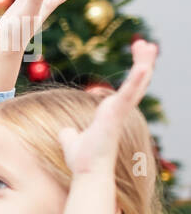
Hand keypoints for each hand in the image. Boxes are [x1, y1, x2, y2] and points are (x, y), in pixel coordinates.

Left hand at [58, 40, 156, 175]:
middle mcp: (119, 110)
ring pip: (137, 83)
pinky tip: (144, 65)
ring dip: (144, 64)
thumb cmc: (83, 159)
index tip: (134, 60)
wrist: (86, 170)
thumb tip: (65, 132)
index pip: (127, 89)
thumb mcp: (72, 141)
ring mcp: (120, 111)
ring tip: (149, 45)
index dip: (134, 74)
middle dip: (143, 62)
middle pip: (137, 82)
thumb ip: (70, 135)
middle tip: (146, 43)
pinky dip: (137, 79)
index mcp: (111, 113)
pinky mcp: (117, 114)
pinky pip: (129, 93)